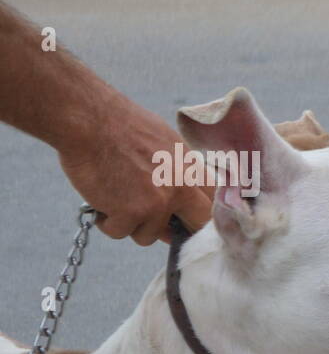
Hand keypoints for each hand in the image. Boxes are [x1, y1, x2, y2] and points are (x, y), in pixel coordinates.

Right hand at [58, 99, 212, 245]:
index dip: (201, 215)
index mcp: (191, 167)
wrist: (88, 118)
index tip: (188, 221)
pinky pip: (120, 232)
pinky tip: (100, 200)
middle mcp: (182, 187)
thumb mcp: (164, 141)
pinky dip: (107, 222)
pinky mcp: (131, 213)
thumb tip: (181, 198)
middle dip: (178, 230)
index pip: (215, 202)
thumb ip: (177, 170)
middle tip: (157, 224)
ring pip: (149, 235)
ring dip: (130, 223)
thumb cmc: (118, 125)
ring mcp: (158, 203)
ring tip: (114, 197)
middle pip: (198, 226)